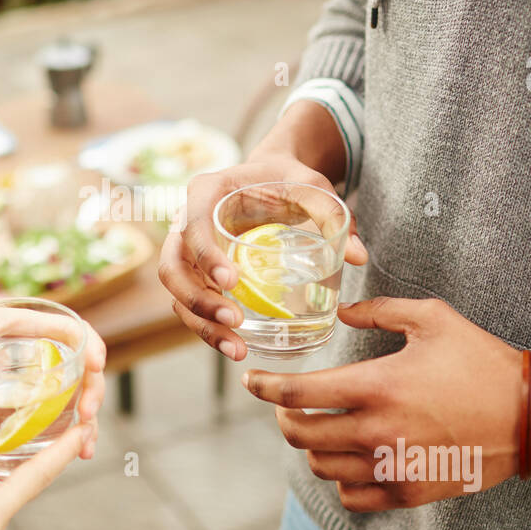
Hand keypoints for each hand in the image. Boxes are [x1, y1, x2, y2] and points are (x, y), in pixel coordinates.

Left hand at [0, 300, 105, 458]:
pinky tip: (74, 453)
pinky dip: (70, 428)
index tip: (95, 366)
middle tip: (86, 418)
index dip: (90, 344)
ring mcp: (37, 370)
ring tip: (85, 449)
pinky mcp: (30, 390)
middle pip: (82, 365)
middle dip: (92, 391)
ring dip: (88, 419)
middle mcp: (39, 347)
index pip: (71, 328)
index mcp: (24, 325)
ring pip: (76, 391)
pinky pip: (59, 407)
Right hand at [159, 157, 367, 361]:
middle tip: (235, 321)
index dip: (206, 256)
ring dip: (201, 325)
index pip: (192, 226)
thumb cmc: (286, 179)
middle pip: (172, 268)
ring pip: (176, 294)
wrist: (269, 180)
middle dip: (197, 301)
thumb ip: (333, 213)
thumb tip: (358, 257)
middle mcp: (185, 220)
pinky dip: (208, 329)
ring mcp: (186, 250)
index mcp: (205, 191)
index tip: (232, 282)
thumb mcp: (311, 185)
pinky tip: (236, 347)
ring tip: (237, 350)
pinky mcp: (196, 273)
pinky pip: (190, 305)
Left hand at [242, 296, 521, 510]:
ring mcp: (393, 467)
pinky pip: (353, 496)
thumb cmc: (482, 360)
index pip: (299, 394)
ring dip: (312, 448)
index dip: (267, 387)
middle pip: (301, 436)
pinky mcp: (410, 492)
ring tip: (319, 429)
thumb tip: (341, 310)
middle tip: (286, 406)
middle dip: (284, 418)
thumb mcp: (432, 319)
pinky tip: (349, 459)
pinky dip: (341, 479)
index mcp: (378, 386)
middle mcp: (379, 432)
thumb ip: (379, 310)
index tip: (253, 381)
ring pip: (322, 468)